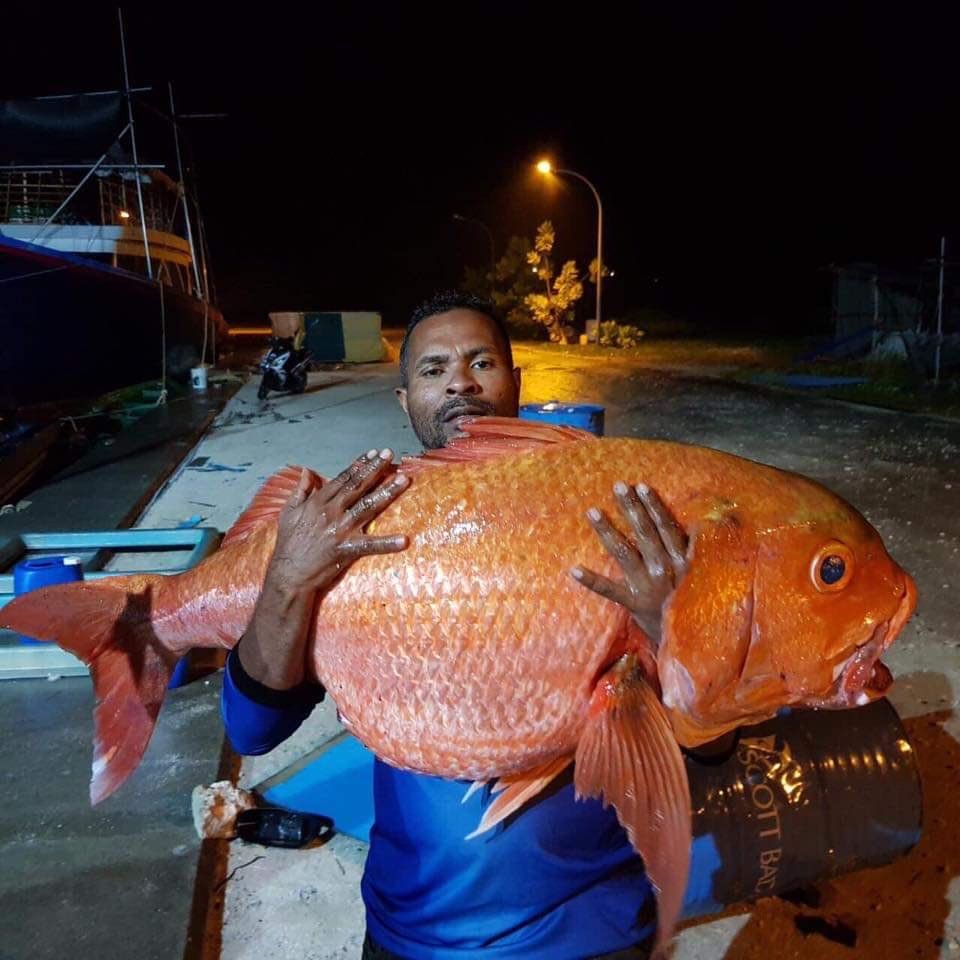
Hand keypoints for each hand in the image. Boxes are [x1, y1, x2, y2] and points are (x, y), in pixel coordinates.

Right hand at [267, 448, 408, 596]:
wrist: (288, 573)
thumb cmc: (288, 544)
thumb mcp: (288, 512)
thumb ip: (300, 491)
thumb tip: (307, 471)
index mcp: (318, 502)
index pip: (343, 479)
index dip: (360, 465)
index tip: (374, 453)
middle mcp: (330, 512)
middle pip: (357, 486)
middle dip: (375, 469)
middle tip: (391, 455)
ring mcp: (340, 530)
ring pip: (367, 506)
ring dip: (387, 492)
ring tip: (403, 480)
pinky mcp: (346, 549)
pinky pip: (370, 545)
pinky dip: (387, 543)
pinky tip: (404, 540)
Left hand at [571, 482, 687, 648]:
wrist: (692, 642)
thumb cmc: (696, 604)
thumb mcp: (705, 575)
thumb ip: (698, 551)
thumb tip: (698, 523)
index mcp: (684, 560)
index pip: (667, 527)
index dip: (654, 506)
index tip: (641, 486)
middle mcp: (665, 569)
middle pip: (645, 533)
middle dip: (631, 508)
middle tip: (617, 486)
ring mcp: (648, 586)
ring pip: (625, 554)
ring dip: (608, 531)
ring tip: (592, 511)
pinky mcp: (634, 603)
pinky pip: (610, 591)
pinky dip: (592, 580)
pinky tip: (573, 570)